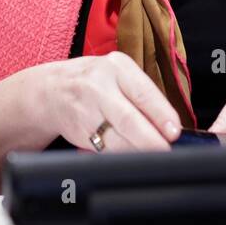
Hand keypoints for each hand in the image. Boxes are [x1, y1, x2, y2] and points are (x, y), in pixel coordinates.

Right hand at [37, 51, 181, 152]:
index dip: (161, 114)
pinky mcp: (79, 133)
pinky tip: (133, 157)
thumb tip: (169, 124)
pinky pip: (105, 149)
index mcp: (116, 67)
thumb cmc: (94, 81)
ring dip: (138, 151)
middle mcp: (99, 87)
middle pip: (128, 118)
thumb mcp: (118, 74)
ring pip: (116, 139)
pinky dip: (122, 156)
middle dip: (150, 138)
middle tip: (166, 149)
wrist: (51, 91)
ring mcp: (86, 111)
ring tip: (153, 156)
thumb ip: (143, 94)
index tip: (174, 131)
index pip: (143, 92)